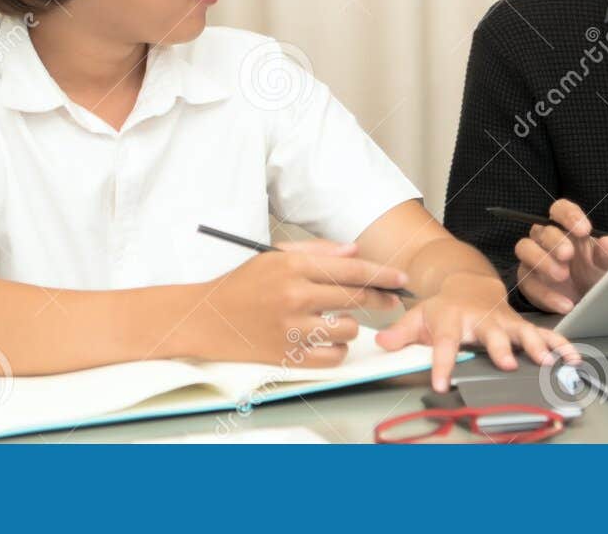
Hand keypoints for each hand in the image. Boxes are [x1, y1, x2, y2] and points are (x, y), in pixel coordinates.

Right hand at [194, 239, 408, 366]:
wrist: (207, 318)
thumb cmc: (242, 285)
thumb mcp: (275, 256)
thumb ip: (318, 251)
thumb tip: (355, 252)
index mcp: (292, 266)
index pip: (350, 269)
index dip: (382, 274)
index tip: (400, 278)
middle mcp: (293, 295)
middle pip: (355, 297)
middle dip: (380, 299)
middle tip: (391, 301)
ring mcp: (290, 328)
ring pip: (347, 329)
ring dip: (353, 325)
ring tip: (341, 320)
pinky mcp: (286, 355)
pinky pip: (331, 356)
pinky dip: (338, 349)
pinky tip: (330, 340)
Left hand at [375, 273, 577, 391]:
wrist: (469, 283)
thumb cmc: (444, 307)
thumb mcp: (418, 316)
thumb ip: (400, 333)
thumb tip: (381, 345)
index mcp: (452, 320)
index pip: (445, 343)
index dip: (442, 363)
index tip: (442, 382)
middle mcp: (480, 321)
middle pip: (490, 335)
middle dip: (499, 349)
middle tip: (508, 363)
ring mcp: (503, 323)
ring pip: (522, 333)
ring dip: (535, 346)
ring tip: (548, 361)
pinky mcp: (521, 325)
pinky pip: (543, 334)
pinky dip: (560, 345)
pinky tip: (572, 357)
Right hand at [511, 198, 607, 313]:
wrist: (582, 304)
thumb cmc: (592, 277)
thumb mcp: (604, 268)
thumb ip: (607, 256)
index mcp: (566, 229)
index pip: (560, 209)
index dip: (569, 215)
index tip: (584, 229)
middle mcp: (546, 240)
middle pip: (542, 229)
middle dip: (555, 240)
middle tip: (569, 254)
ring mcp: (533, 259)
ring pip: (525, 248)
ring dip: (542, 260)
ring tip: (562, 275)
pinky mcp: (527, 282)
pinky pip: (529, 283)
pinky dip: (547, 295)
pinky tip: (565, 304)